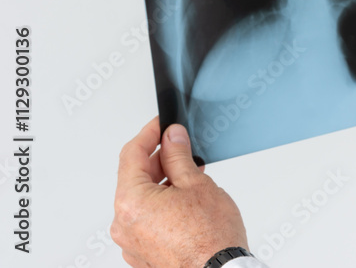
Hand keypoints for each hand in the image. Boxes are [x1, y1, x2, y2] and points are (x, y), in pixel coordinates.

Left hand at [112, 116, 248, 267]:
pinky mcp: (143, 253)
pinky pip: (147, 219)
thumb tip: (171, 137)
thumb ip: (178, 156)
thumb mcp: (196, 184)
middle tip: (182, 147)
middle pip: (135, 178)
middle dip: (159, 160)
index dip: (148, 133)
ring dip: (163, 183)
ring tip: (191, 176)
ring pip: (142, 200)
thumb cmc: (210, 237)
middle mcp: (123, 223)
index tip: (160, 124)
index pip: (131, 154)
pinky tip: (185, 201)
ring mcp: (132, 241)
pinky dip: (162, 205)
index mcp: (131, 202)